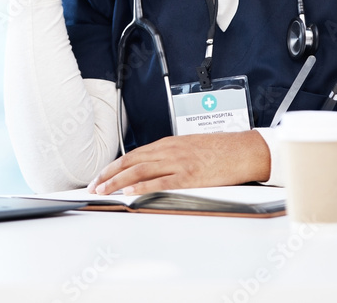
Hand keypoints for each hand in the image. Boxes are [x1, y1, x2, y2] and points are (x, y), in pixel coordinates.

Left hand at [86, 131, 270, 195]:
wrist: (242, 150)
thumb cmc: (219, 149)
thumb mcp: (189, 146)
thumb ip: (170, 156)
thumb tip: (152, 169)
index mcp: (168, 144)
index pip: (133, 155)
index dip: (113, 167)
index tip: (100, 176)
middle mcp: (169, 151)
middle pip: (131, 162)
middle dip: (109, 175)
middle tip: (94, 186)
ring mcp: (178, 163)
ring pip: (140, 171)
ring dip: (118, 182)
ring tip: (103, 191)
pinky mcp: (189, 176)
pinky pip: (160, 183)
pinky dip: (142, 188)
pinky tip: (130, 194)